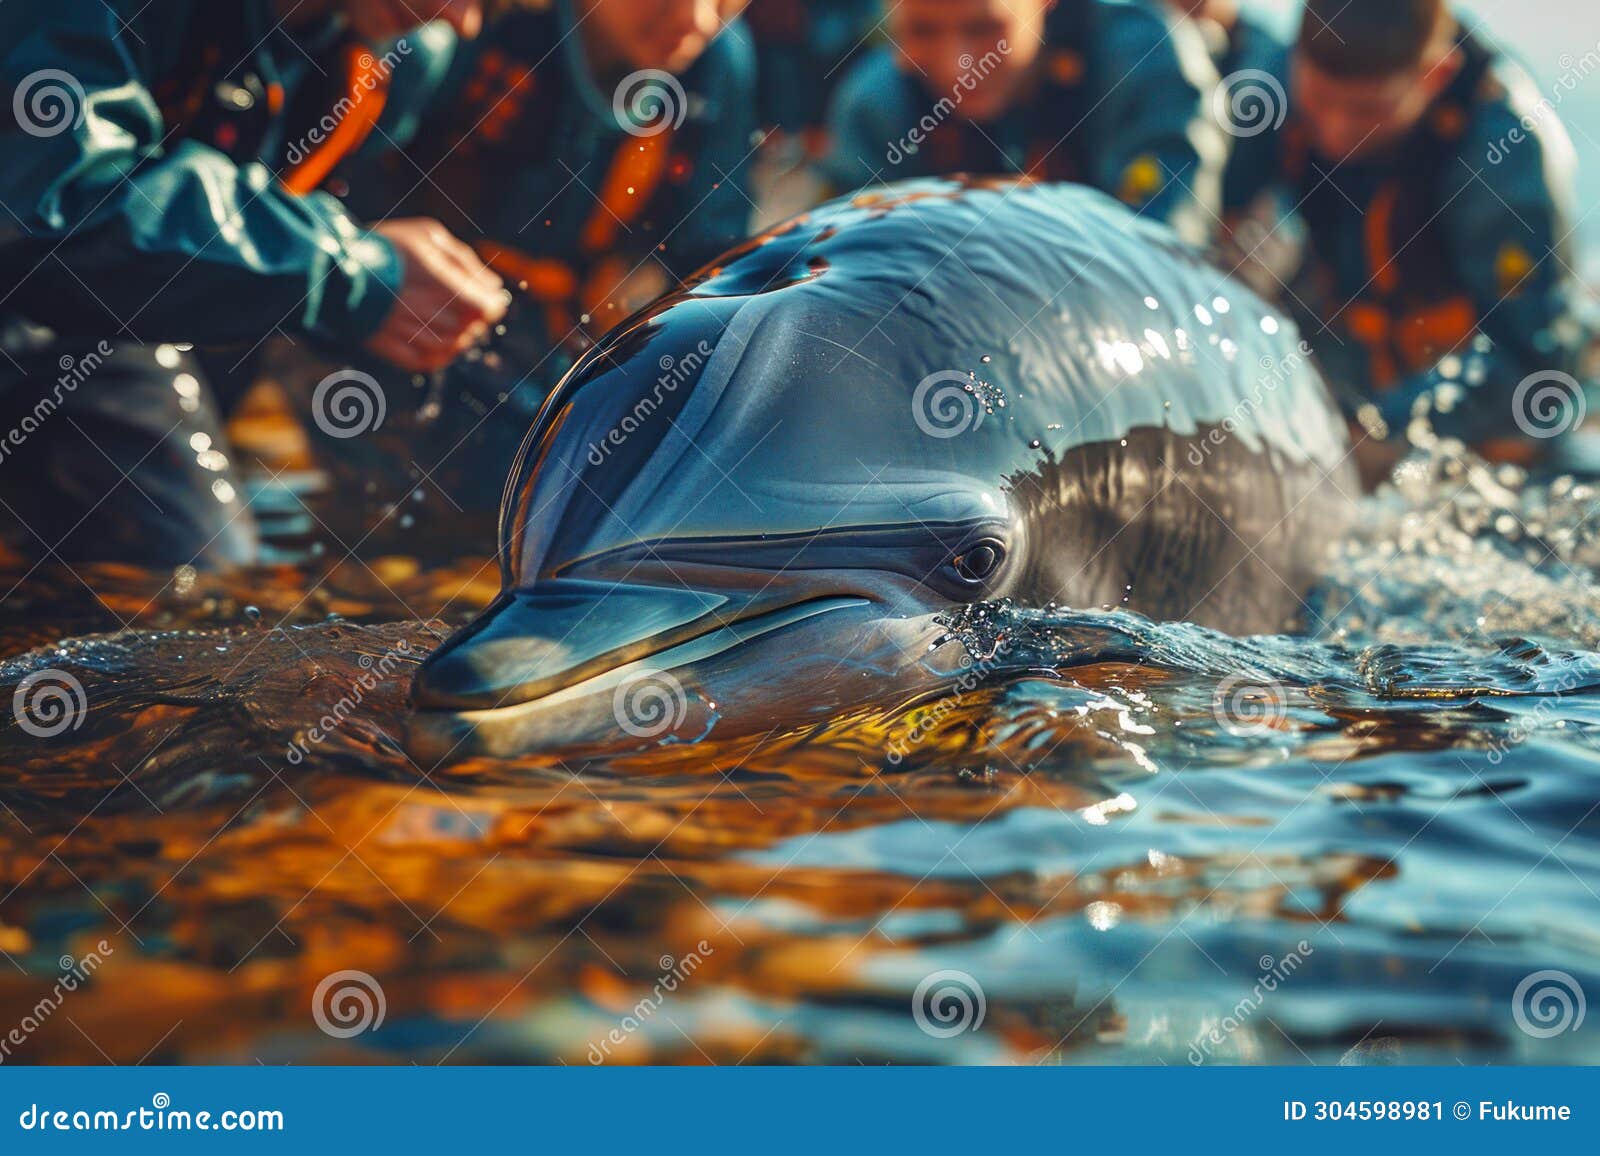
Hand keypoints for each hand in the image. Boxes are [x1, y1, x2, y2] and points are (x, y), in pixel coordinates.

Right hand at [365, 218, 506, 372]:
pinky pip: (429, 363)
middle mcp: (432, 315)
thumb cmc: (384, 246)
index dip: (493, 304)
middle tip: (457, 301)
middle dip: (472, 316)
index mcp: (444, 285)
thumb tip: (494, 286)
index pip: (488, 308)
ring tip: (440, 315)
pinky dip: (438, 354)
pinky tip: (433, 339)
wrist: (334, 268)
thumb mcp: (428, 236)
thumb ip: (466, 261)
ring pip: (453, 347)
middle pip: (473, 328)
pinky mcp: (394, 352)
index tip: (490, 298)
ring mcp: (414, 336)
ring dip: (456, 334)